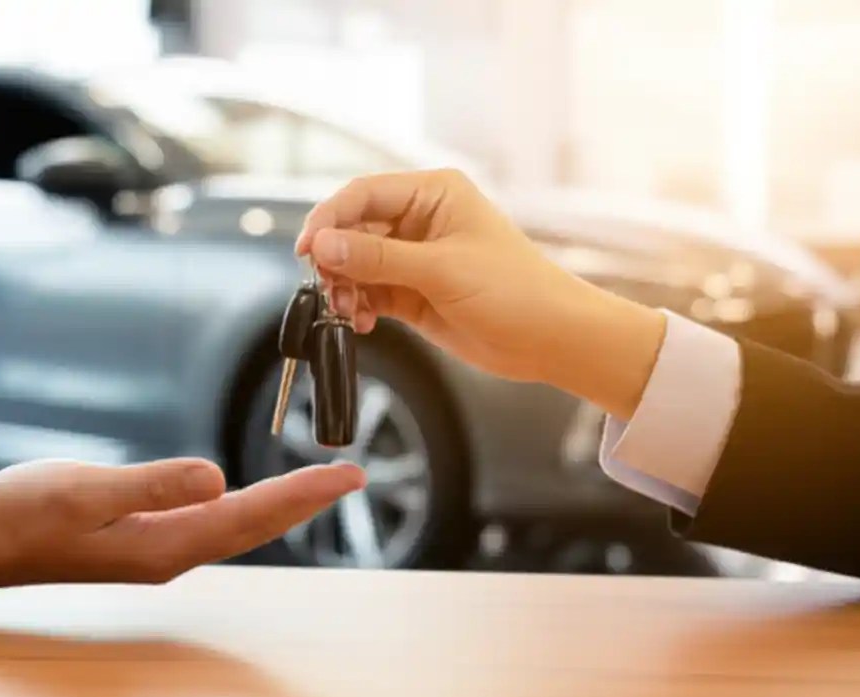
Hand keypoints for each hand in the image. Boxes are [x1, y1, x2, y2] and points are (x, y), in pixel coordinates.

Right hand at [0, 459, 363, 601]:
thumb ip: (150, 485)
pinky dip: (245, 506)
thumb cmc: (23, 514)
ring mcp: (157, 549)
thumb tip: (217, 477)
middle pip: (254, 525)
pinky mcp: (142, 539)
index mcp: (163, 545)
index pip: (251, 515)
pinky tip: (251, 497)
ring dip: (280, 506)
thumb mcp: (83, 491)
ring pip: (236, 527)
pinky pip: (212, 524)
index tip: (349, 475)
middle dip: (305, 501)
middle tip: (352, 475)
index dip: (303, 495)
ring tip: (318, 484)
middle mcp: (170, 553)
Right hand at [296, 169, 664, 418]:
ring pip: (357, 264)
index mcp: (433, 193)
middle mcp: (421, 219)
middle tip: (327, 288)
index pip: (363, 194)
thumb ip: (378, 257)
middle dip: (336, 259)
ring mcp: (416, 257)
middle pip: (353, 229)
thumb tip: (324, 245)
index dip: (329, 219)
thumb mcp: (441, 270)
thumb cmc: (515, 291)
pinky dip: (359, 307)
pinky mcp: (414, 292)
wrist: (551, 339)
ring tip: (348, 311)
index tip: (308, 249)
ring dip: (345, 287)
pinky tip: (364, 323)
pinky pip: (369, 292)